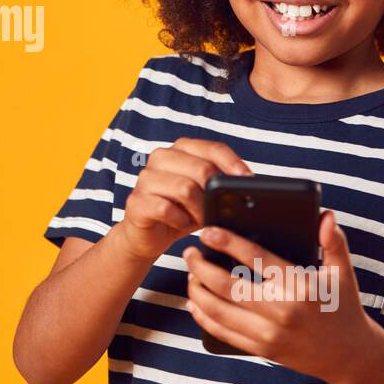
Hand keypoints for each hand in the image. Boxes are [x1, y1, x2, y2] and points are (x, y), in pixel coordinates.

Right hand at [115, 138, 253, 262]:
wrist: (146, 236)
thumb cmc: (178, 212)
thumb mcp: (204, 195)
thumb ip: (219, 185)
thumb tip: (248, 184)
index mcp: (180, 150)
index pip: (212, 148)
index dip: (233, 163)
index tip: (248, 180)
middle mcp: (161, 158)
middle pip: (201, 168)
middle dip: (214, 194)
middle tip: (217, 212)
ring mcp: (145, 179)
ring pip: (185, 189)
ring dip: (198, 210)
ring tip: (199, 220)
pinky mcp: (136, 202)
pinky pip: (166, 209)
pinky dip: (179, 221)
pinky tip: (180, 224)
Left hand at [181, 209, 376, 383]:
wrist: (351, 356)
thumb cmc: (344, 307)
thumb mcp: (343, 272)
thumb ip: (333, 241)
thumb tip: (325, 215)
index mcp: (298, 285)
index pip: (255, 258)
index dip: (227, 242)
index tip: (207, 231)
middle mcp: (281, 310)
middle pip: (226, 285)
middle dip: (200, 266)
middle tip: (189, 252)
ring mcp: (269, 333)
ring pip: (219, 311)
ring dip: (197, 291)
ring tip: (190, 274)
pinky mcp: (263, 349)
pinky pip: (224, 333)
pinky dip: (203, 317)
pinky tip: (195, 303)